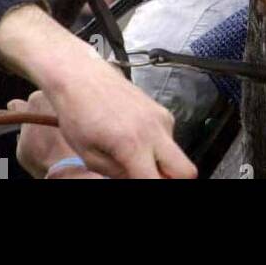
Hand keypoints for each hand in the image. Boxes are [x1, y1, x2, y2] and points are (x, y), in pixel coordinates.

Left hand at [0, 4, 195, 178]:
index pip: (158, 181)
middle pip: (187, 170)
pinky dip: (158, 147)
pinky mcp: (161, 109)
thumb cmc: (78, 115)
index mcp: (133, 144)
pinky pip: (169, 137)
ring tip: (132, 157)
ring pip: (176, 154)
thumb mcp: (89, 155)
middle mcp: (155, 130)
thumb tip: (137, 179)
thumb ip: (117, 174)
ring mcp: (161, 116)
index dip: (153, 188)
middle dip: (173, 180)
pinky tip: (134, 139)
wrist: (82, 76)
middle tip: (146, 178)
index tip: (141, 183)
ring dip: (162, 163)